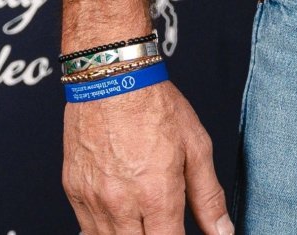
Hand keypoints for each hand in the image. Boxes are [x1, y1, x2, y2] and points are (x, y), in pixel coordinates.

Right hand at [63, 80, 232, 234]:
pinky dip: (105, 230)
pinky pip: (87, 229)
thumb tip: (223, 232)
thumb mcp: (196, 147)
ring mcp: (93, 200)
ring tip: (145, 220)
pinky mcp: (73, 192)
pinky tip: (122, 216)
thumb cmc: (155, 105)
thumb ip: (208, 197)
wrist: (111, 76)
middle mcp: (121, 204)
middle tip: (164, 224)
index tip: (183, 232)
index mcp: (156, 195)